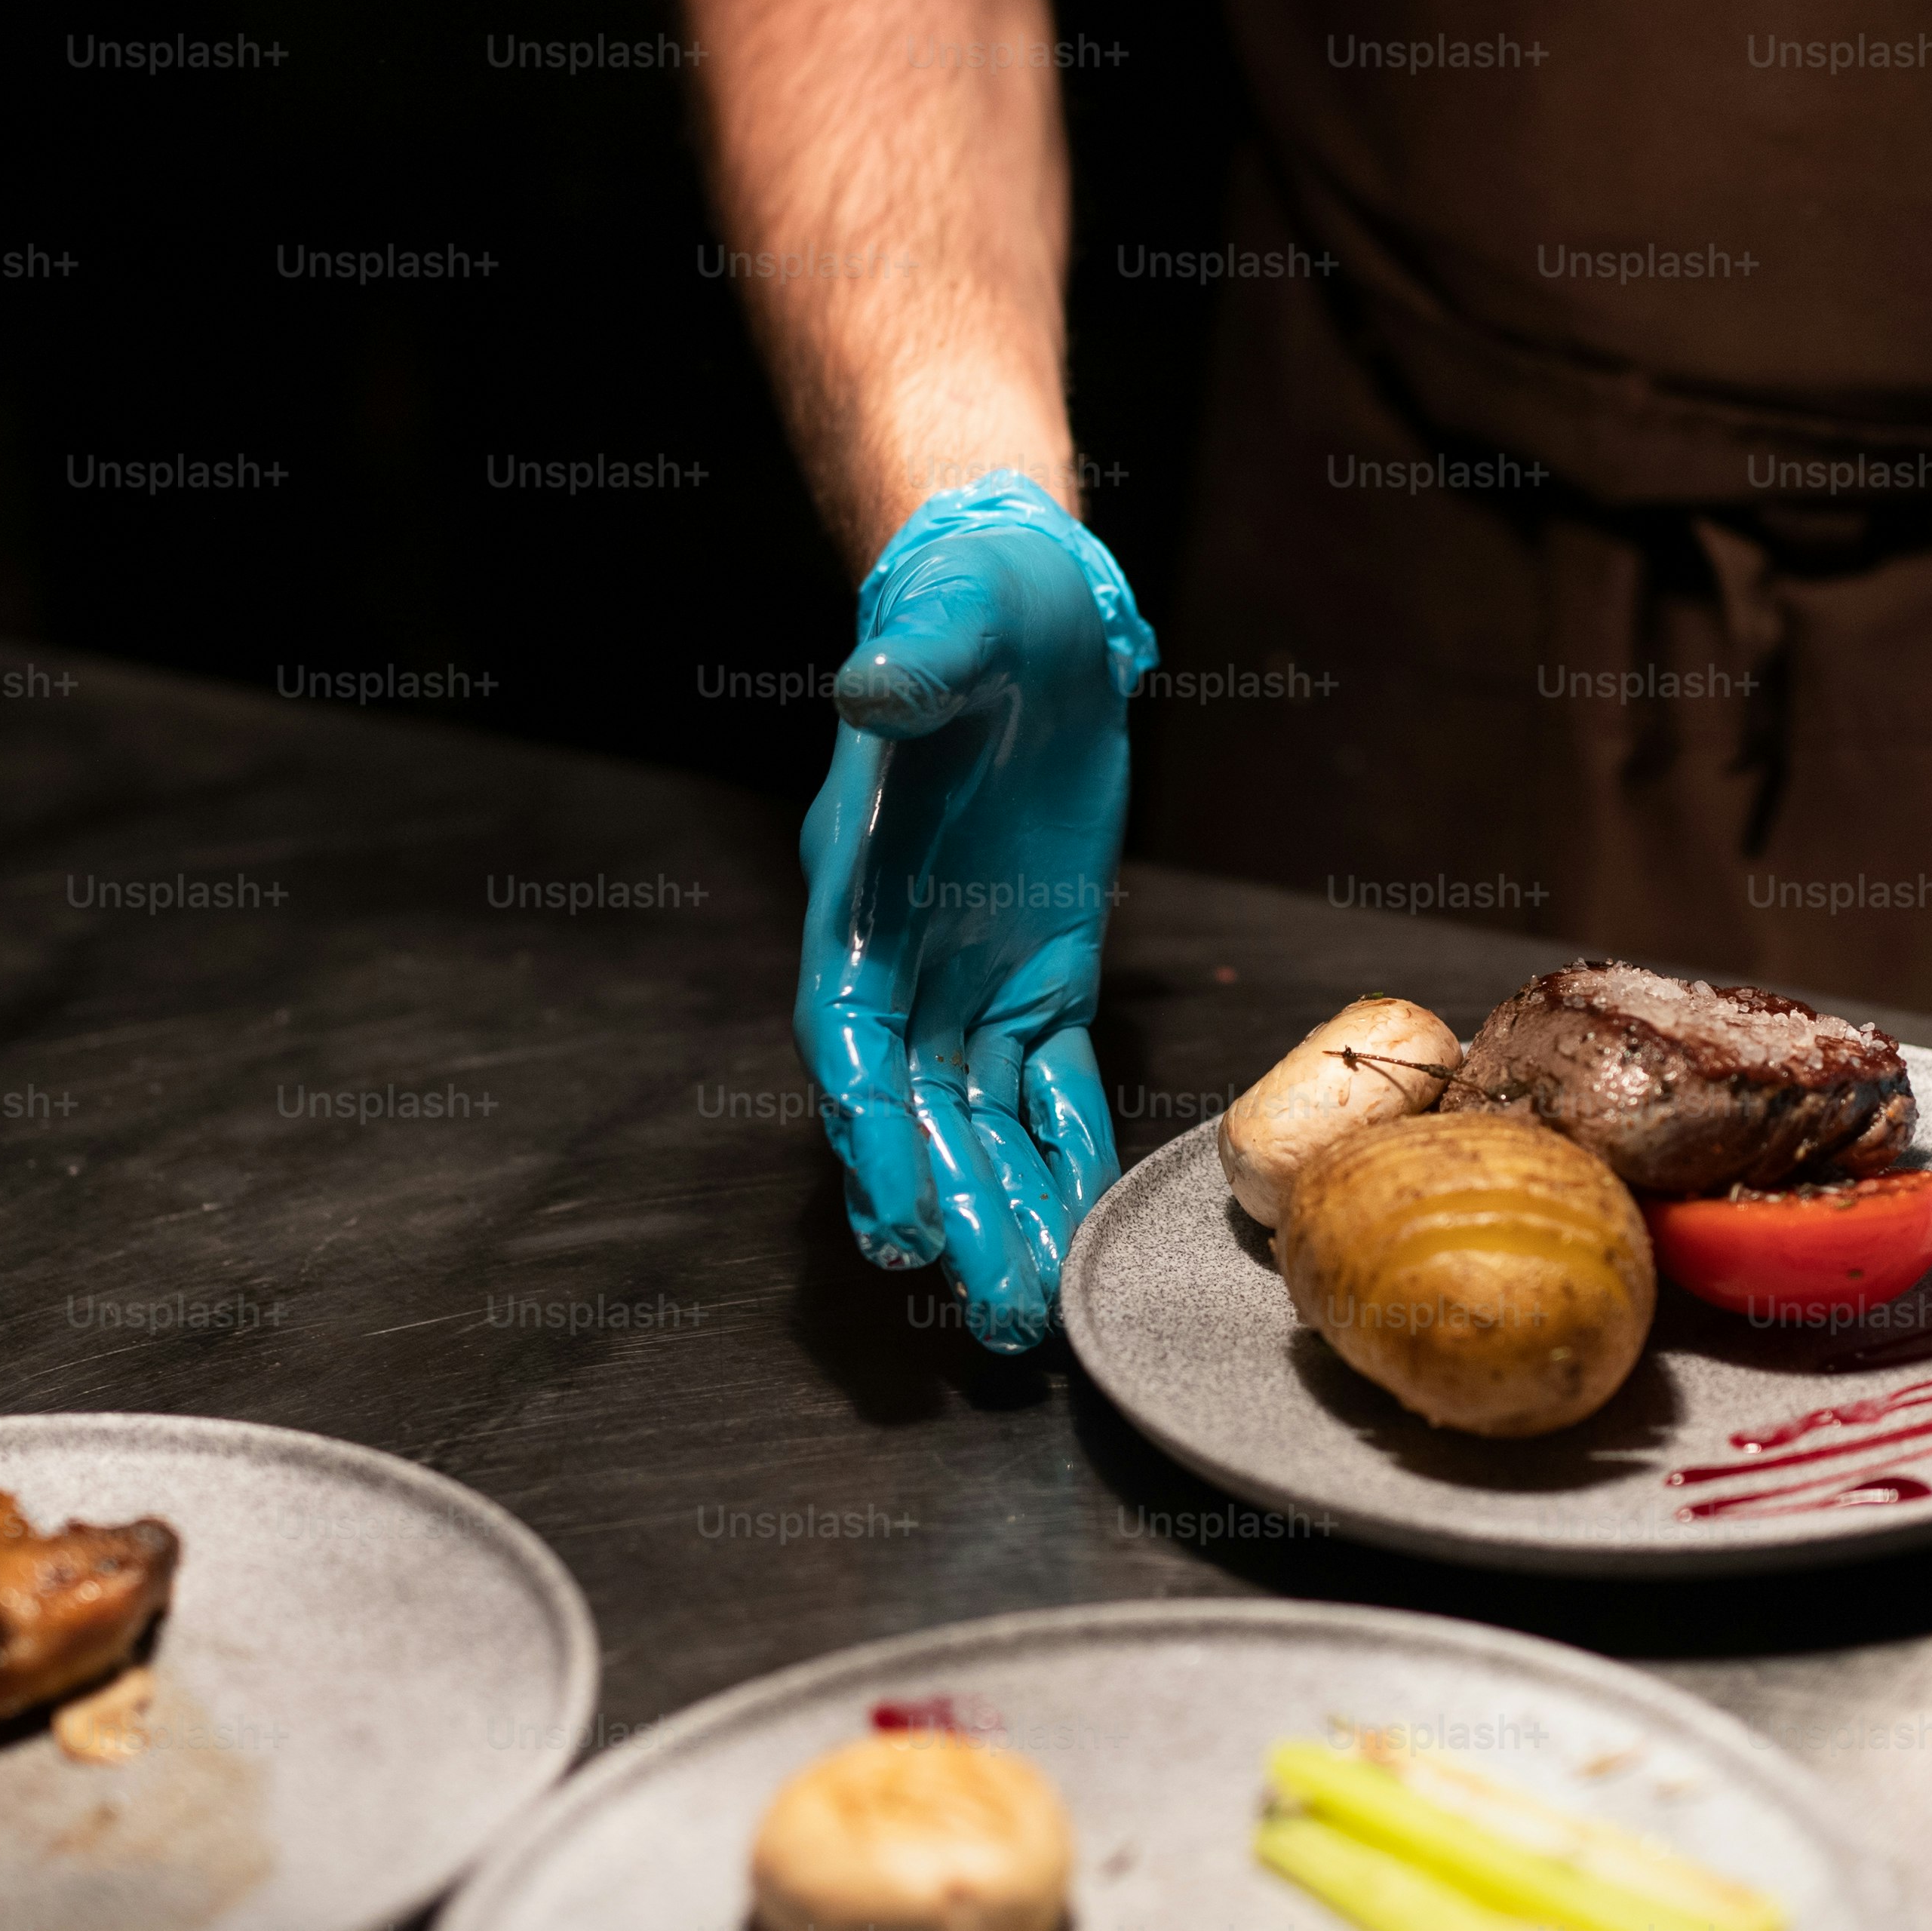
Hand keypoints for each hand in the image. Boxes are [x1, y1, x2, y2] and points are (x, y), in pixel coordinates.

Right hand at [795, 472, 1157, 1350]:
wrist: (1029, 611)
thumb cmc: (973, 613)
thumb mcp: (950, 624)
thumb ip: (910, 670)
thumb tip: (874, 688)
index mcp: (859, 894)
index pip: (854, 1038)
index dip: (871, 1132)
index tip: (894, 1220)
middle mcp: (903, 956)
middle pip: (915, 1111)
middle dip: (945, 1210)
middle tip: (984, 1315)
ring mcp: (969, 974)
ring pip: (977, 1121)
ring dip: (997, 1212)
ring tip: (1021, 1318)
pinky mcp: (1041, 974)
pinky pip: (1048, 1087)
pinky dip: (1062, 1156)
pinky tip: (1078, 1230)